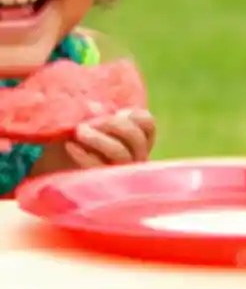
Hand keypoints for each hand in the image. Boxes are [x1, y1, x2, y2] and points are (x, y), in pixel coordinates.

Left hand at [30, 108, 155, 175]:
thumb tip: (94, 106)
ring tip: (79, 131)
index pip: (148, 124)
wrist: (54, 164)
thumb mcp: (90, 121)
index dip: (133, 115)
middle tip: (92, 121)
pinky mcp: (102, 182)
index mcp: (138, 140)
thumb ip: (96, 113)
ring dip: (99, 139)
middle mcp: (135, 157)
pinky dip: (84, 155)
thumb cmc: (76, 137)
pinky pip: (99, 168)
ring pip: (121, 154)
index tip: (113, 112)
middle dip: (114, 125)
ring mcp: (120, 171)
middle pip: (136, 138)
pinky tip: (70, 146)